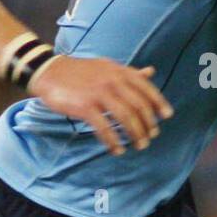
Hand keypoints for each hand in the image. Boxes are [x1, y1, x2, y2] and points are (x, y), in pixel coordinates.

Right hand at [30, 56, 172, 155]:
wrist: (50, 71)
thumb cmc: (81, 71)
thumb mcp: (107, 67)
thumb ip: (130, 72)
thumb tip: (151, 72)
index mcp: (119, 71)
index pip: (146, 88)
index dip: (159, 103)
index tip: (167, 116)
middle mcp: (112, 81)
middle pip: (138, 106)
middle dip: (148, 124)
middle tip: (151, 137)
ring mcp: (99, 93)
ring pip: (125, 118)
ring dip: (135, 134)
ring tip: (139, 145)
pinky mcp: (85, 107)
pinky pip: (105, 128)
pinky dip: (113, 141)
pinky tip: (117, 149)